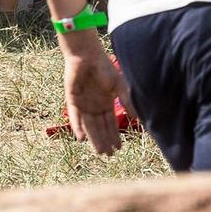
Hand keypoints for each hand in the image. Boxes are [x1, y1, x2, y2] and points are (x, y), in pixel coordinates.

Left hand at [63, 38, 130, 155]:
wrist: (87, 55)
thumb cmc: (104, 67)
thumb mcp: (119, 86)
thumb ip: (127, 102)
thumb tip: (138, 117)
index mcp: (105, 103)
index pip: (110, 123)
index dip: (114, 136)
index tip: (118, 148)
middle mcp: (94, 106)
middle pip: (100, 128)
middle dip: (104, 141)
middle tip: (108, 155)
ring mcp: (83, 104)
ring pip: (89, 126)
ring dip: (93, 139)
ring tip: (99, 152)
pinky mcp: (72, 100)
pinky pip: (74, 117)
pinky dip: (77, 127)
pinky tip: (81, 139)